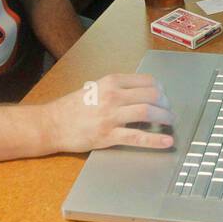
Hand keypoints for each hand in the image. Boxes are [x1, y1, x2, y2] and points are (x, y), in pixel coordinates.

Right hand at [41, 74, 174, 152]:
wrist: (52, 124)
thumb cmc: (72, 107)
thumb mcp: (96, 88)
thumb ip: (116, 88)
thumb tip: (140, 94)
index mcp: (111, 82)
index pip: (146, 81)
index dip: (160, 89)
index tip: (163, 96)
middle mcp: (113, 95)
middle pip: (151, 95)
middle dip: (165, 104)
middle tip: (168, 111)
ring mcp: (111, 116)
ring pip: (147, 112)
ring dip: (164, 118)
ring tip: (170, 123)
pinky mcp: (108, 135)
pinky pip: (137, 137)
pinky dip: (155, 139)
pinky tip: (167, 141)